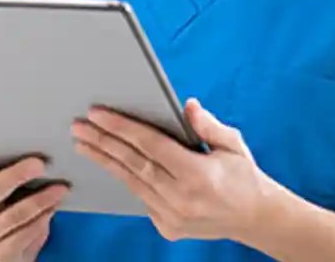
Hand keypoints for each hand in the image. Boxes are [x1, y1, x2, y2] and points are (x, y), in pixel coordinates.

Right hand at [0, 157, 67, 260]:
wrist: (20, 227)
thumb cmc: (11, 192)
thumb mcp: (5, 171)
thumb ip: (5, 158)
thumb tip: (27, 140)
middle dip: (16, 177)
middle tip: (40, 164)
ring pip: (9, 217)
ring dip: (38, 201)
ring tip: (58, 189)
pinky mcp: (0, 251)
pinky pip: (19, 239)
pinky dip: (38, 223)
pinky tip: (51, 209)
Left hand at [71, 97, 275, 242]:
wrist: (255, 218)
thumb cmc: (244, 177)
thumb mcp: (233, 145)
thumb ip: (208, 126)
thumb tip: (187, 106)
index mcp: (197, 174)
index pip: (150, 145)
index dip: (121, 127)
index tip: (98, 113)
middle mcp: (181, 198)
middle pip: (132, 163)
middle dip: (102, 141)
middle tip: (79, 126)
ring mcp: (172, 216)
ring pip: (131, 182)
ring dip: (105, 160)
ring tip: (84, 143)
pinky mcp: (167, 227)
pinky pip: (140, 197)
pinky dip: (125, 179)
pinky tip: (110, 163)